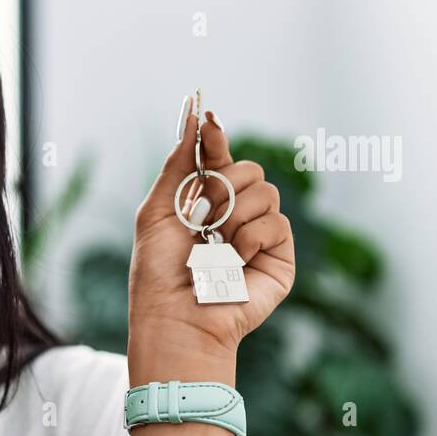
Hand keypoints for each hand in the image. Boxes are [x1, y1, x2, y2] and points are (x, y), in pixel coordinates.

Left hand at [128, 100, 296, 367]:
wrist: (177, 318)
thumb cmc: (160, 274)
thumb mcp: (156, 213)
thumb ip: (177, 166)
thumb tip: (194, 118)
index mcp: (204, 204)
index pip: (217, 159)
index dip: (214, 137)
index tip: (207, 116)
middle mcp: (235, 215)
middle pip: (248, 169)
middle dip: (221, 189)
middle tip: (201, 218)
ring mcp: (259, 235)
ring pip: (265, 191)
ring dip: (234, 216)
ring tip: (216, 247)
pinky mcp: (279, 255)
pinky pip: (277, 221)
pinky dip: (250, 239)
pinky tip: (235, 261)